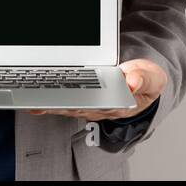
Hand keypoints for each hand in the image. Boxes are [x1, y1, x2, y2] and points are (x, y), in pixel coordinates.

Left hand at [26, 58, 166, 121]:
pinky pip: (62, 101)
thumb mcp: (152, 77)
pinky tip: (33, 99)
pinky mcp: (79, 100)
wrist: (141, 79)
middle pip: (77, 107)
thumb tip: (132, 80)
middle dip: (59, 105)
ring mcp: (89, 105)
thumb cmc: (146, 80)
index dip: (84, 104)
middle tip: (41, 101)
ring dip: (49, 103)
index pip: (100, 105)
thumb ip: (144, 78)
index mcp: (119, 103)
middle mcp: (100, 107)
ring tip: (32, 100)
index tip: (70, 102)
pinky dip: (48, 100)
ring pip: (66, 106)